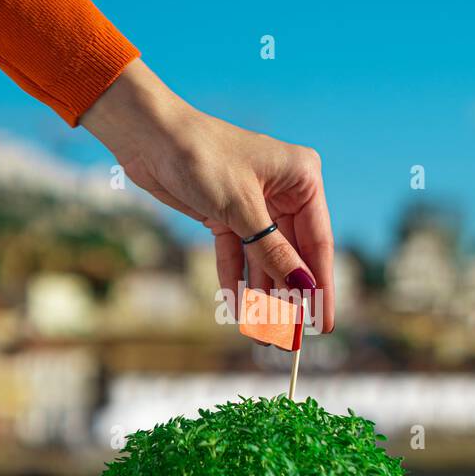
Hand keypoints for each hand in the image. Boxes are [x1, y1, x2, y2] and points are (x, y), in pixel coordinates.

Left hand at [81, 58, 334, 330]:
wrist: (149, 136)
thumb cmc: (201, 156)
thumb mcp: (240, 209)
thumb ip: (273, 253)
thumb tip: (304, 288)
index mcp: (302, 179)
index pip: (318, 242)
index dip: (321, 286)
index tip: (325, 324)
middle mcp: (284, 191)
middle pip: (292, 255)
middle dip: (288, 297)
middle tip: (290, 339)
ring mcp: (255, 204)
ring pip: (264, 259)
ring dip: (262, 295)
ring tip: (263, 333)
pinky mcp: (226, 214)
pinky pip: (237, 254)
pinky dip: (236, 280)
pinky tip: (238, 309)